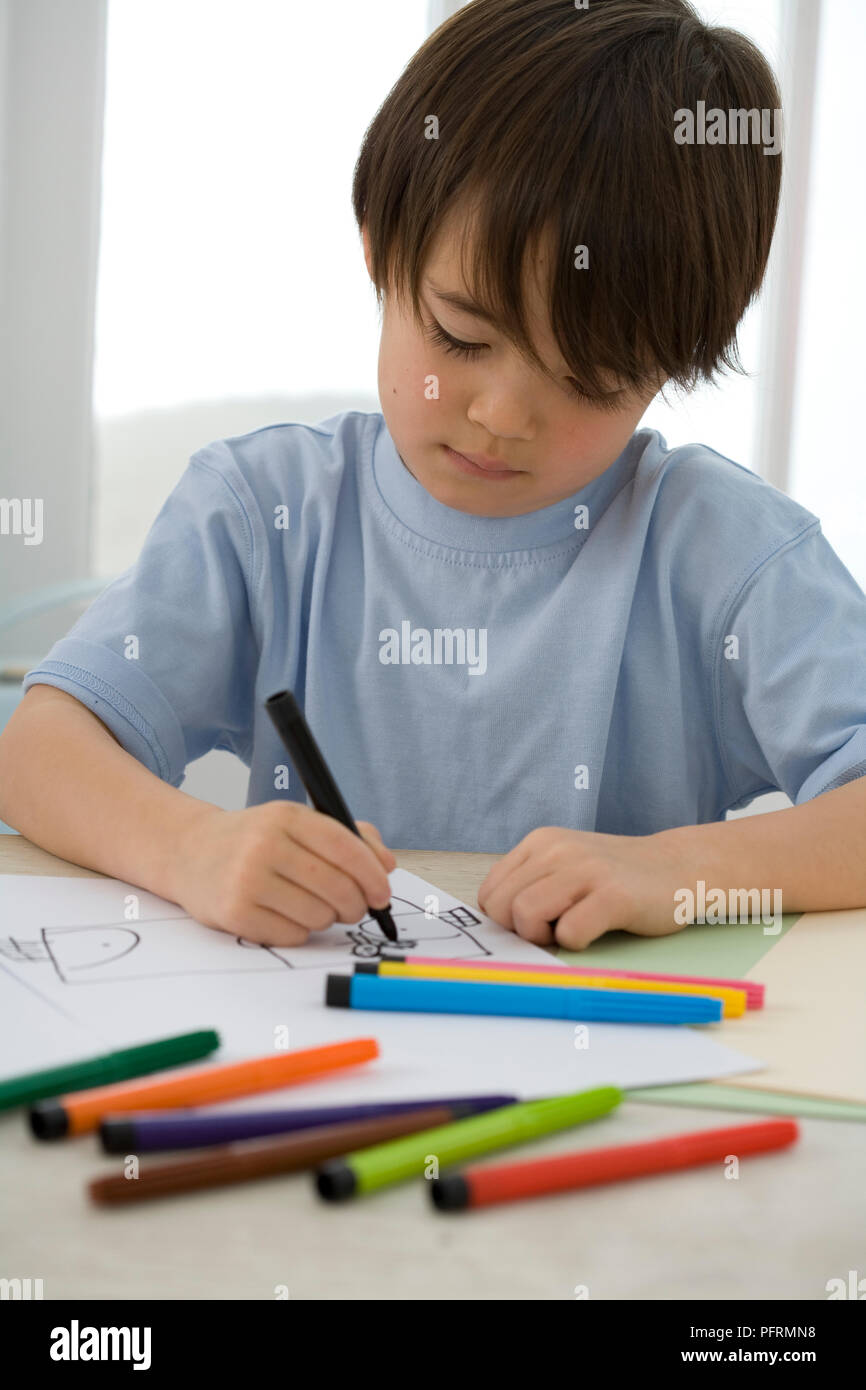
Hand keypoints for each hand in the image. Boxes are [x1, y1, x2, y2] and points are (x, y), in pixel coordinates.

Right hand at [172, 801, 396, 945]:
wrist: (190, 852)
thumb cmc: (255, 840)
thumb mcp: (297, 823)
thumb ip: (349, 836)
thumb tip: (387, 865)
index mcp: (286, 816)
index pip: (345, 847)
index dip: (373, 875)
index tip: (383, 894)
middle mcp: (265, 845)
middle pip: (337, 887)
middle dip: (355, 905)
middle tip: (353, 909)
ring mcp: (246, 880)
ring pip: (318, 916)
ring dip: (325, 919)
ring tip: (309, 906)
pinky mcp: (234, 913)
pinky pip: (292, 936)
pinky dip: (299, 932)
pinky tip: (283, 915)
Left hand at [476, 826, 688, 949]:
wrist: (679, 866)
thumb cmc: (617, 877)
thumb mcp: (566, 865)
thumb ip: (532, 883)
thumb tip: (496, 924)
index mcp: (540, 843)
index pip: (490, 893)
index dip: (505, 919)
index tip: (536, 922)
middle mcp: (558, 850)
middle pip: (501, 906)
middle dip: (520, 931)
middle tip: (553, 931)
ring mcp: (586, 870)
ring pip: (525, 914)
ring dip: (544, 937)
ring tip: (573, 929)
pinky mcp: (614, 895)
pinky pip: (570, 932)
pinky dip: (576, 943)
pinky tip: (597, 930)